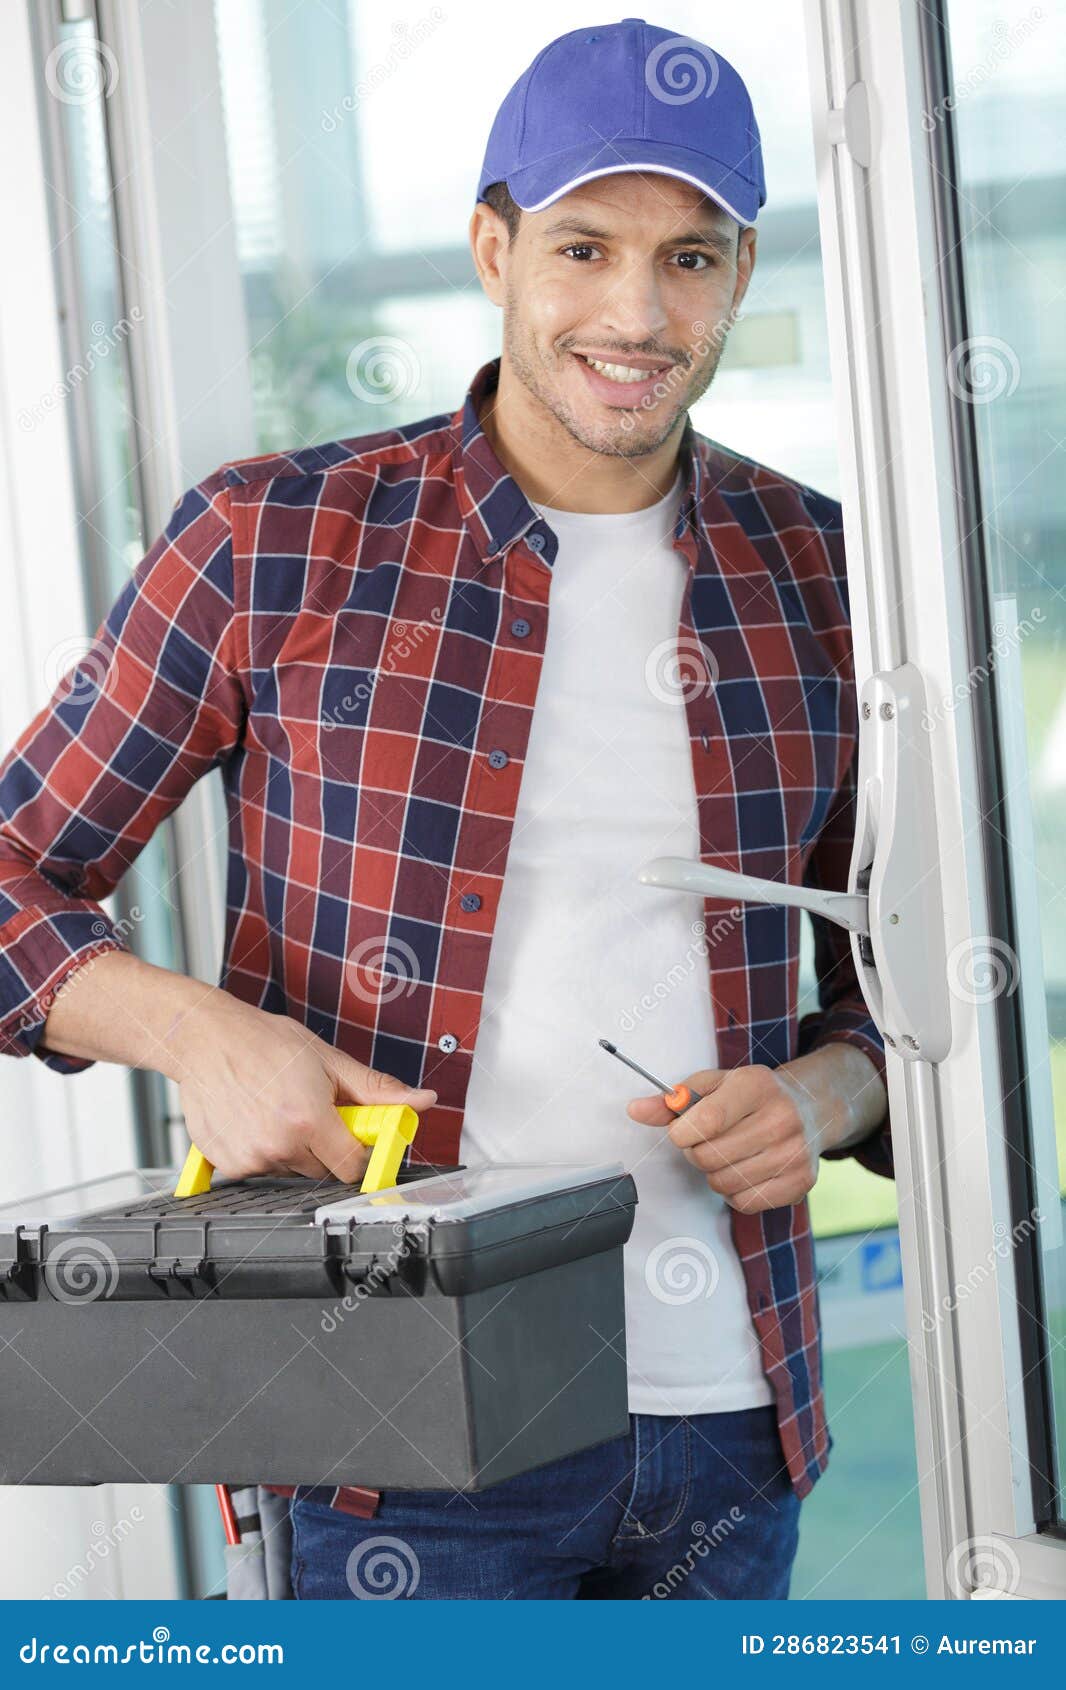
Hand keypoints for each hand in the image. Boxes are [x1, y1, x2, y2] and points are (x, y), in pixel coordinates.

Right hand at [166, 989, 437, 1183]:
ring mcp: (251, 1158)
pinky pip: (260, 1168)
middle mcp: (279, 1145)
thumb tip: (422, 1100)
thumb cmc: (265, 1042)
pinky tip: (254, 1118)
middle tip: (308, 1109)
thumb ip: (377, 1089)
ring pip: (290, 1170)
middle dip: (324, 1145)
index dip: (356, 1150)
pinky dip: (262, 1150)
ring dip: (292, 1148)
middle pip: (322, 1170)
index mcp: (310, 1120)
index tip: (351, 1134)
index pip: (353, 1166)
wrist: (206, 1039)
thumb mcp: (329, 1060)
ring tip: (276, 1108)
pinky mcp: (228, 1164)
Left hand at [626, 1045, 884, 1212]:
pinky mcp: (802, 1182)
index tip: (681, 1131)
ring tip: (726, 1155)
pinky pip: (746, 1203)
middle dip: (696, 1153)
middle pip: (710, 1157)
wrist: (810, 1108)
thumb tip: (635, 1110)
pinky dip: (735, 1193)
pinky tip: (744, 1171)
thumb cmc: (752, 1096)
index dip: (682, 1133)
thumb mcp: (713, 1085)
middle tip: (706, 1142)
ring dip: (714, 1174)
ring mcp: (795, 1152)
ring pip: (724, 1183)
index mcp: (756, 1085)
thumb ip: (672, 1099)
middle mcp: (781, 1117)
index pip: (707, 1120)